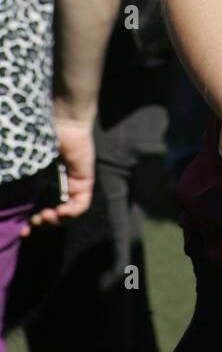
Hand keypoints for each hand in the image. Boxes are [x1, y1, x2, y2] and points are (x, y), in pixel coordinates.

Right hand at [20, 116, 95, 236]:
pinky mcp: (84, 182)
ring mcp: (70, 185)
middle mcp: (54, 186)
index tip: (20, 230)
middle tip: (32, 223)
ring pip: (65, 214)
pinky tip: (61, 211)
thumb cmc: (38, 135)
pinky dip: (71, 213)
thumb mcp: (25, 163)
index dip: (26, 222)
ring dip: (54, 221)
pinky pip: (80, 206)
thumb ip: (17, 181)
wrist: (62, 121)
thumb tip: (3, 206)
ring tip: (45, 216)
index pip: (34, 209)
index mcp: (39, 183)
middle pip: (49, 216)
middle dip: (40, 223)